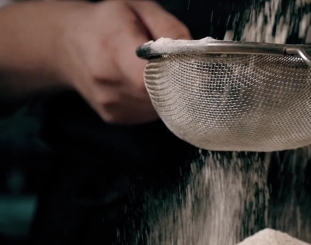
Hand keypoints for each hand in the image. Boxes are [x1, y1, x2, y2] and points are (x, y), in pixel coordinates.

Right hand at [57, 1, 190, 123]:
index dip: (174, 77)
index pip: (148, 78)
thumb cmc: (107, 21)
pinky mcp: (113, 116)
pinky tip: (142, 84)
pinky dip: (154, 102)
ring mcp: (108, 102)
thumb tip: (192, 56)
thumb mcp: (140, 8)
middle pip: (157, 95)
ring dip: (165, 93)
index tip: (185, 67)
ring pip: (156, 108)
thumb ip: (170, 30)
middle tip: (174, 66)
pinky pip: (148, 114)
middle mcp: (106, 79)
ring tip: (153, 72)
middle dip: (175, 84)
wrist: (66, 43)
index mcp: (112, 46)